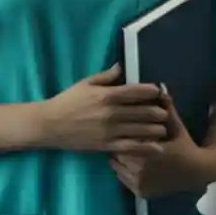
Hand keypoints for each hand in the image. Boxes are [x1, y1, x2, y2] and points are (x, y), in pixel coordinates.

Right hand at [39, 63, 168, 154]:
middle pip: (144, 111)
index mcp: (107, 95)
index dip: (152, 91)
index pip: (137, 91)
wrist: (50, 125)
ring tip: (163, 129)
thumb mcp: (85, 83)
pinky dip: (146, 147)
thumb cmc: (67, 101)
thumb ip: (106, 76)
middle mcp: (112, 113)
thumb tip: (122, 67)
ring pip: (141, 130)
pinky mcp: (107, 145)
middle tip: (165, 112)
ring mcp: (110, 131)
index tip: (159, 92)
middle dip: (159, 112)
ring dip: (156, 129)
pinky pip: (131, 147)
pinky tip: (157, 147)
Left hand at [109, 88, 206, 198]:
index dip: (122, 133)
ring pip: (118, 167)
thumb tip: (160, 88)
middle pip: (118, 154)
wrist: (197, 172)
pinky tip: (129, 163)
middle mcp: (141, 170)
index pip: (124, 139)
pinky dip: (124, 172)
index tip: (123, 127)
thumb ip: (166, 109)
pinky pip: (123, 179)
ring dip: (120, 159)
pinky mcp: (140, 193)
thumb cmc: (184, 145)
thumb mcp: (176, 126)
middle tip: (120, 138)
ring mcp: (140, 184)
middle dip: (119, 145)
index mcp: (148, 152)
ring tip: (123, 149)